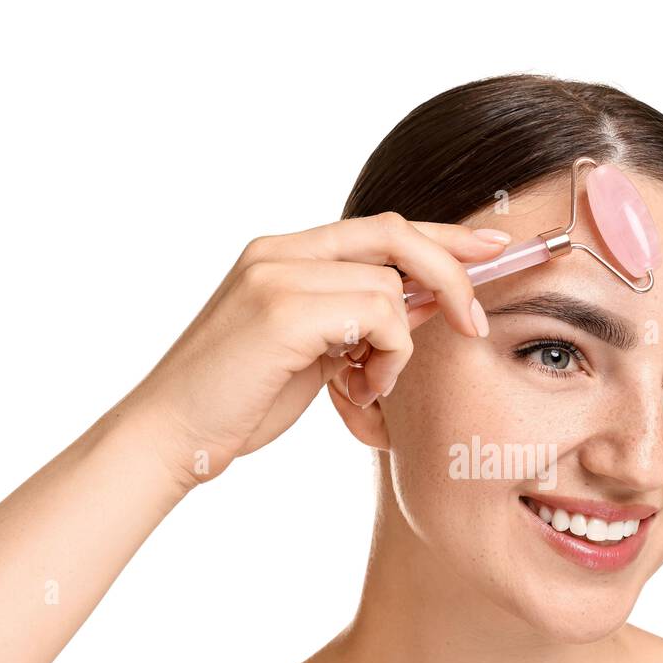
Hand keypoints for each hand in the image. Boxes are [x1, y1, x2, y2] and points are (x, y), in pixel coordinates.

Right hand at [118, 212, 508, 488]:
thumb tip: (424, 303)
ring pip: (390, 284)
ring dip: (400, 344)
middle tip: (476, 322)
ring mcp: (278, 274)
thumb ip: (357, 320)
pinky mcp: (283, 308)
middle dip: (451, 273)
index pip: (381, 227)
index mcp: (283, 254)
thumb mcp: (311, 352)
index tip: (493, 248)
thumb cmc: (238, 401)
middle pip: (395, 233)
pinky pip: (378, 314)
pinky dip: (389, 357)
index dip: (442, 237)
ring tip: (369, 384)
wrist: (170, 435)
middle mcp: (280, 251)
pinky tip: (360, 389)